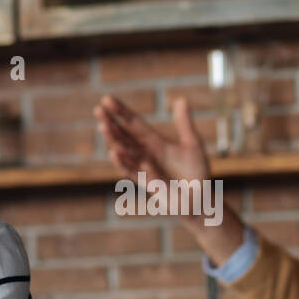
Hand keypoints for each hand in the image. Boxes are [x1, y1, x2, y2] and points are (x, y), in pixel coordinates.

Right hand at [95, 95, 244, 261]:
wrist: (200, 199)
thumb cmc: (197, 171)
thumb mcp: (193, 144)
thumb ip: (185, 124)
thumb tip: (181, 99)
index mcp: (154, 141)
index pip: (134, 123)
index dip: (121, 111)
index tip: (107, 99)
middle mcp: (145, 153)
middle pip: (123, 135)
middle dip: (111, 123)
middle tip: (98, 109)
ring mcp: (144, 168)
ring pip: (124, 152)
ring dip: (114, 140)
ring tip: (104, 126)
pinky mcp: (147, 183)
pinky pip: (133, 172)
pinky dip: (124, 163)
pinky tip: (115, 152)